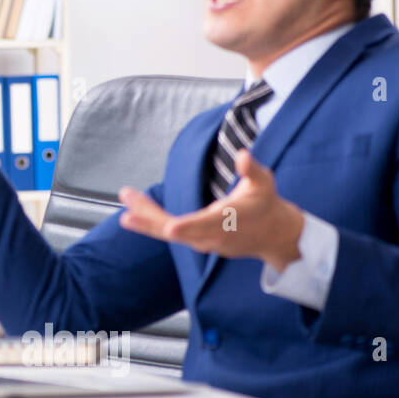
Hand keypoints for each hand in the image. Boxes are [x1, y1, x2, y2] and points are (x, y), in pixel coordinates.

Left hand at [118, 149, 304, 272]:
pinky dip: (151, 222)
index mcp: (228, 220)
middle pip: (177, 230)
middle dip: (151, 219)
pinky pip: (170, 233)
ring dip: (145, 217)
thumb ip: (252, 170)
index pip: (205, 224)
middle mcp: (212, 236)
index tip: (171, 228)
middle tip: (126, 210)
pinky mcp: (196, 243)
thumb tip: (243, 154)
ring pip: (169, 232)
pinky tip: (134, 211)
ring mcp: (203, 242)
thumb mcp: (264, 183)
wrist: (273, 235)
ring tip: (125, 201)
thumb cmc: (265, 203)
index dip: (188, 227)